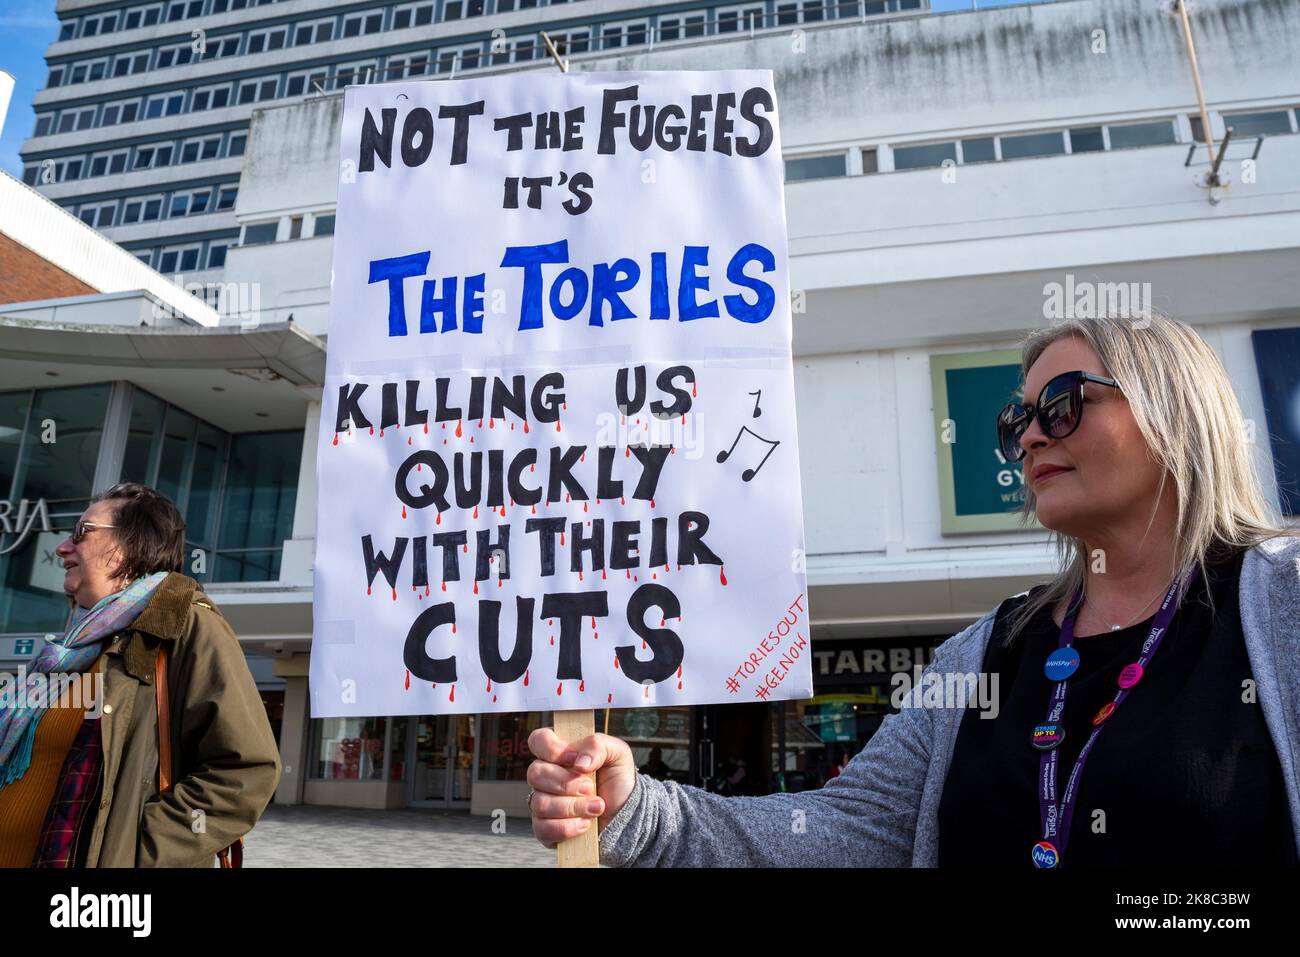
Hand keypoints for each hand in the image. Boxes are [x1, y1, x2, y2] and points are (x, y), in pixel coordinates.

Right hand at [527, 728, 636, 848]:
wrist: (625, 816)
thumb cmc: (617, 782)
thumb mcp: (618, 754)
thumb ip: (598, 746)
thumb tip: (579, 763)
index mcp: (560, 754)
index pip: (538, 740)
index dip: (551, 749)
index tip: (574, 760)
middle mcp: (546, 777)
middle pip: (535, 773)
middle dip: (566, 783)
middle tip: (590, 788)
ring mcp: (542, 803)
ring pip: (540, 803)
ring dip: (573, 807)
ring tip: (596, 808)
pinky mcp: (544, 829)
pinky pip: (543, 829)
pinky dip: (568, 828)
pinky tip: (585, 824)